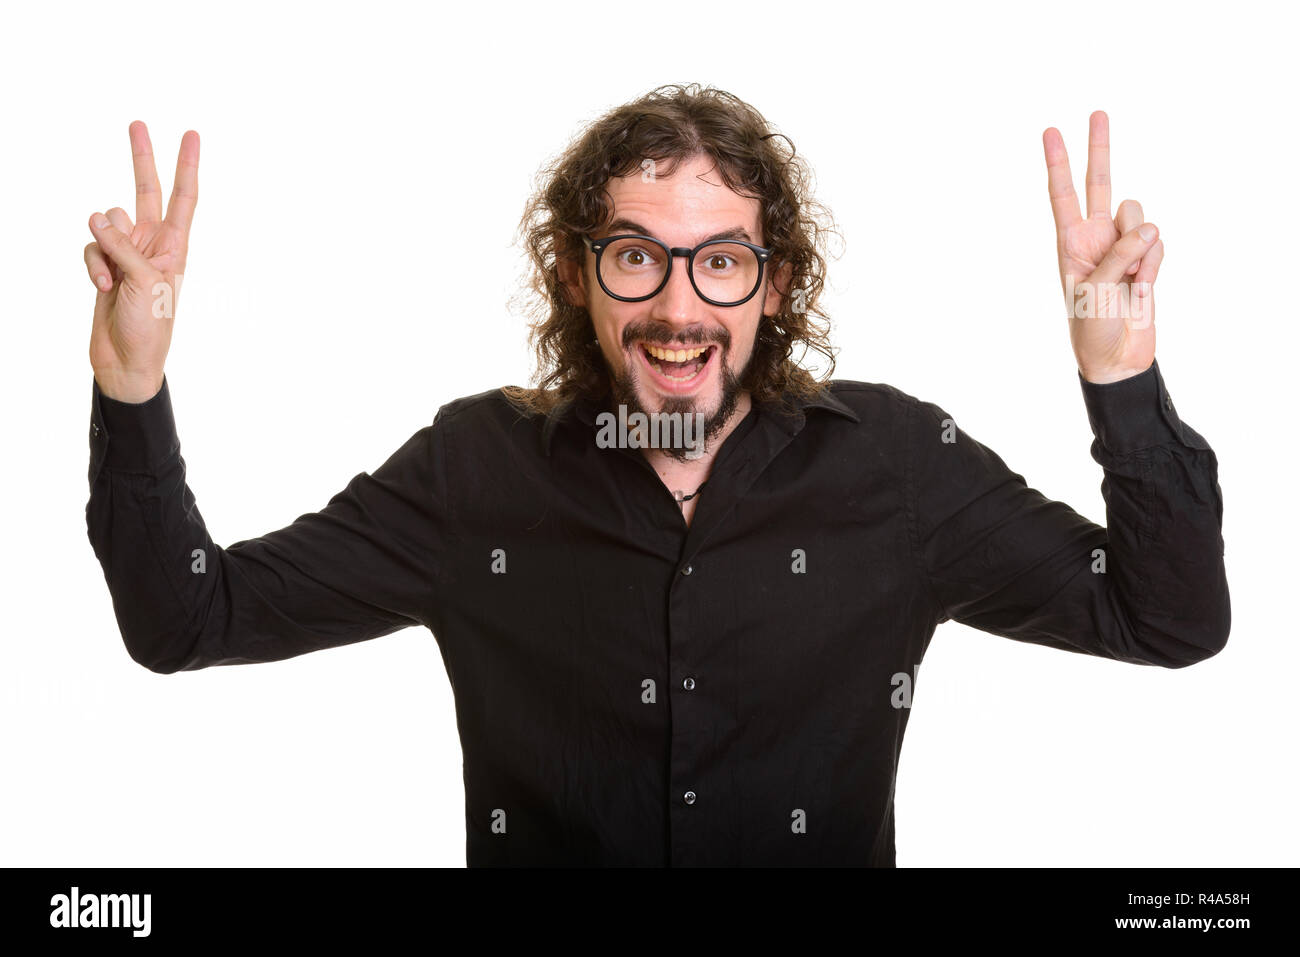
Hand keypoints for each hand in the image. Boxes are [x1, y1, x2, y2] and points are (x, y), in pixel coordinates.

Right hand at [85, 121, 198, 401]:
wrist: (127, 362)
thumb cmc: (149, 328)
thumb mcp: (145, 283)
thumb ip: (121, 245)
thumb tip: (97, 215)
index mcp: (176, 248)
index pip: (183, 199)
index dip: (187, 166)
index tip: (192, 135)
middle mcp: (153, 245)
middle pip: (146, 192)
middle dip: (141, 160)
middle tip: (137, 122)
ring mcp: (127, 254)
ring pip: (105, 223)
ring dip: (103, 248)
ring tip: (113, 280)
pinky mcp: (105, 266)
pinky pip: (90, 247)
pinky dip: (92, 265)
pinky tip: (102, 287)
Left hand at [1043, 111, 1162, 383]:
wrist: (1117, 358)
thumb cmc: (1092, 328)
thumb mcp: (1094, 290)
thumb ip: (1119, 254)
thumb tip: (1149, 225)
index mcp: (1069, 243)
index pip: (1062, 195)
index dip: (1058, 163)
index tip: (1050, 131)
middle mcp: (1095, 238)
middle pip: (1099, 184)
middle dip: (1099, 149)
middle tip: (1097, 112)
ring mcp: (1123, 247)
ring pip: (1139, 216)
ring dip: (1139, 246)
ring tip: (1129, 279)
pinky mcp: (1147, 259)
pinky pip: (1159, 244)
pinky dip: (1155, 266)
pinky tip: (1143, 288)